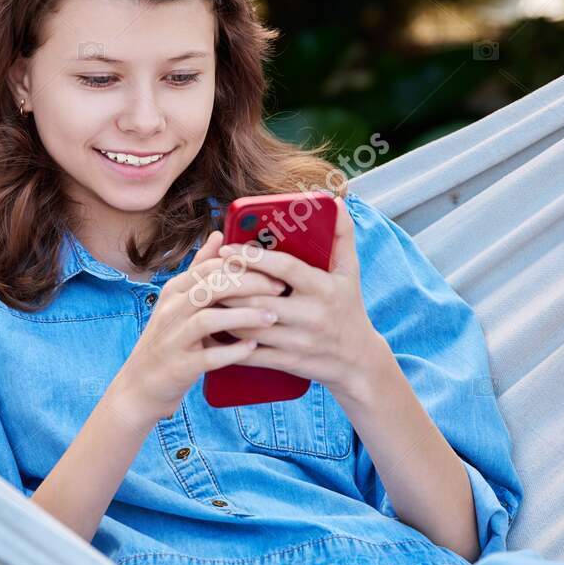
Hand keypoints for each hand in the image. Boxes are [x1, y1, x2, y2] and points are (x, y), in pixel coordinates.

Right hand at [107, 229, 291, 428]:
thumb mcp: (179, 301)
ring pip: (209, 319)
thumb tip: (219, 233)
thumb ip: (200, 269)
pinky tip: (253, 348)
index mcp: (174, 291)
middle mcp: (170, 311)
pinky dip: (232, 352)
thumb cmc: (169, 340)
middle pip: (212, 287)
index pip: (211, 267)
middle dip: (250, 285)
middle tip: (279, 289)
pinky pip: (208, 356)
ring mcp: (173, 339)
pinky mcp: (179, 367)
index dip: (244, 265)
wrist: (140, 386)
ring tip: (271, 318)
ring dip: (244, 317)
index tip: (274, 269)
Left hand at [216, 196, 387, 405]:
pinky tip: (215, 331)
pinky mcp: (289, 363)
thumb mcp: (350, 272)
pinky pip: (251, 353)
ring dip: (223, 314)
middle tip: (207, 274)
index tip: (227, 248)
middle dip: (229, 287)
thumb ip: (342, 235)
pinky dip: (229, 344)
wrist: (358, 361)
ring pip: (249, 326)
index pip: (285, 268)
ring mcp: (299, 341)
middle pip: (258, 299)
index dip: (254, 257)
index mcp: (324, 288)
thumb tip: (335, 202)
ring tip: (205, 299)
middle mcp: (312, 315)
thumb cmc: (348, 307)